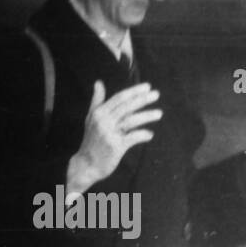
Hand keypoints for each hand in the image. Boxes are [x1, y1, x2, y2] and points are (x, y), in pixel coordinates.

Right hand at [66, 81, 161, 196]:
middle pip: (126, 106)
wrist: (86, 164)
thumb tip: (98, 82)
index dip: (133, 91)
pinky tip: (150, 134)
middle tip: (156, 94)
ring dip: (146, 116)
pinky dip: (143, 135)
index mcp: (98, 113)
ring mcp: (109, 134)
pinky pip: (133, 137)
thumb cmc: (91, 140)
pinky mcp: (115, 146)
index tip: (147, 87)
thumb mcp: (91, 118)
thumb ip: (96, 100)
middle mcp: (103, 121)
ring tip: (159, 113)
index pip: (119, 98)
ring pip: (131, 120)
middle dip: (142, 99)